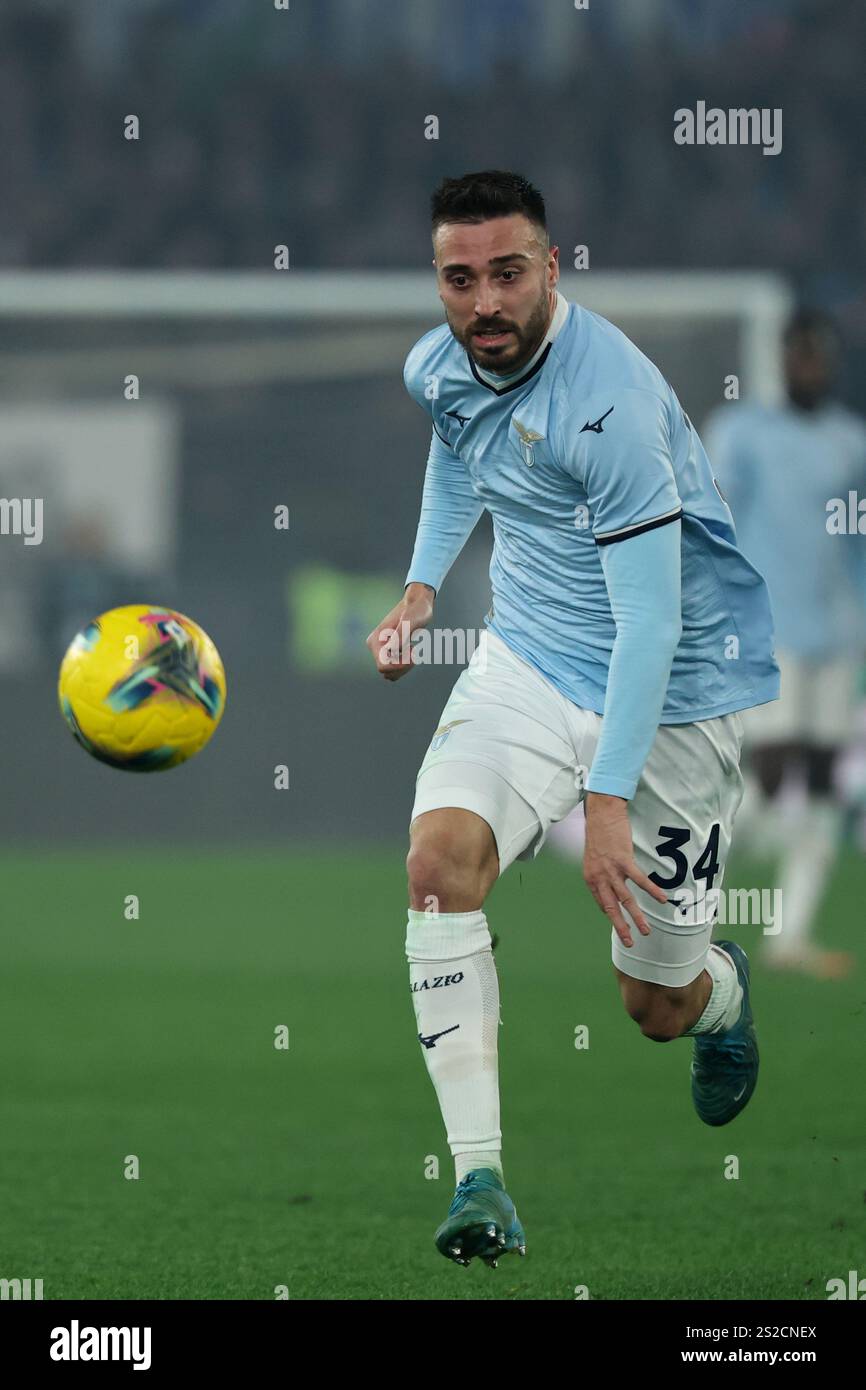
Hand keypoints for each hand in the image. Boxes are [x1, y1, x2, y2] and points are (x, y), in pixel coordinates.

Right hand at [366, 583, 434, 680]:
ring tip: (413, 649)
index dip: (399, 665)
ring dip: (404, 666)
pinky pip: (395, 669)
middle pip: (386, 671)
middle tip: (414, 650)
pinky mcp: (388, 652)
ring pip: (390, 673)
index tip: (413, 652)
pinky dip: (405, 664)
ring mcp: (381, 650)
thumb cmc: (416, 610)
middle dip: (403, 665)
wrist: (418, 603)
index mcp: (376, 640)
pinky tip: (411, 650)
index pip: (383, 666)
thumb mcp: (411, 621)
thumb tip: (391, 649)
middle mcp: (375, 646)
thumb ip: (401, 634)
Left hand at [583, 792, 667, 947]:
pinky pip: (640, 880)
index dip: (612, 916)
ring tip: (647, 931)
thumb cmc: (600, 833)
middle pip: (612, 908)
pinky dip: (652, 891)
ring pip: (626, 899)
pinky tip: (662, 901)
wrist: (602, 813)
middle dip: (621, 927)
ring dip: (637, 917)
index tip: (621, 927)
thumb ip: (602, 872)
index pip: (602, 903)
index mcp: (591, 878)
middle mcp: (599, 877)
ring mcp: (611, 870)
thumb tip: (611, 883)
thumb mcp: (595, 857)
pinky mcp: (624, 860)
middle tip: (630, 943)